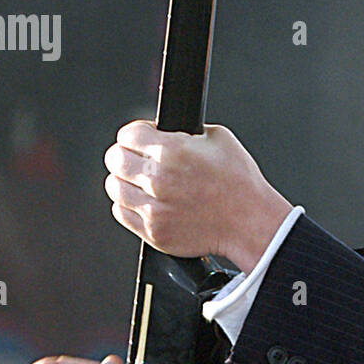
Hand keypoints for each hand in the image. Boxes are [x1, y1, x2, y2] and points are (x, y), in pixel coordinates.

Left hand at [103, 121, 292, 269]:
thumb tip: (163, 132)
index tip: (141, 139)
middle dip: (125, 154)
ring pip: (114, 187)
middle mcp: (158, 179)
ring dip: (124, 181)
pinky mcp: (153, 231)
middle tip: (137, 158)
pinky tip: (146, 201)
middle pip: (114, 158)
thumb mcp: (219, 139)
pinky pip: (122, 213)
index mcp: (172, 151)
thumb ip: (184, 132)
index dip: (136, 134)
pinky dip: (129, 205)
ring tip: (140, 182)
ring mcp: (153, 207)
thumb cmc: (239, 183)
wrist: (249, 222)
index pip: (127, 135)